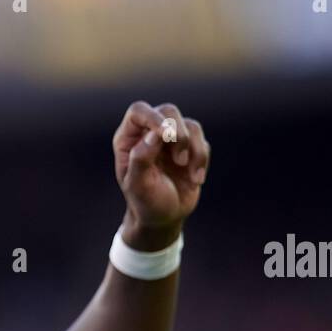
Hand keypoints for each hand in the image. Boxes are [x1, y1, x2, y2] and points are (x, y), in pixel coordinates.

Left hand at [113, 101, 209, 249]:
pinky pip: (202, 142)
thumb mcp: (138, 185)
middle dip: (178, 134)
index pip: (139, 112)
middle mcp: (149, 133)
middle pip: (169, 111)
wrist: (163, 218)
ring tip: (190, 175)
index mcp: (128, 139)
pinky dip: (201, 160)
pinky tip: (196, 179)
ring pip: (190, 126)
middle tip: (179, 160)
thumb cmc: (145, 202)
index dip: (153, 117)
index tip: (166, 134)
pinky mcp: (190, 148)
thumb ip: (142, 158)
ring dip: (194, 150)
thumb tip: (155, 134)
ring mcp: (171, 140)